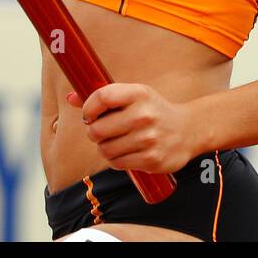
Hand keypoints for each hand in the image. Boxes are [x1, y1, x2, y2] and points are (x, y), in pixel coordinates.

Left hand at [67, 84, 199, 174]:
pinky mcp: (151, 159)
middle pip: (97, 129)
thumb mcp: (133, 96)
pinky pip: (117, 164)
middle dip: (93, 132)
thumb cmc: (152, 110)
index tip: (88, 114)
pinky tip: (124, 152)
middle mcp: (144, 115)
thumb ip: (103, 96)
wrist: (188, 131)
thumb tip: (70, 97)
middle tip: (100, 131)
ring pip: (105, 149)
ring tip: (113, 142)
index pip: (102, 98)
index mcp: (139, 93)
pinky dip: (115, 160)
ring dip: (104, 148)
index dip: (88, 108)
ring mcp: (148, 139)